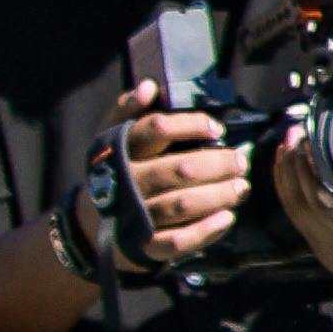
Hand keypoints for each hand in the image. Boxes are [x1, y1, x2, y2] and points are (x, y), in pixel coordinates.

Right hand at [110, 96, 251, 271]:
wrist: (91, 222)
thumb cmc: (115, 169)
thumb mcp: (112, 135)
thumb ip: (129, 109)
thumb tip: (149, 87)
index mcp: (123, 149)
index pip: (158, 128)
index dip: (192, 125)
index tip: (217, 129)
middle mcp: (130, 181)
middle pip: (179, 169)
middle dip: (217, 164)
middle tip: (240, 161)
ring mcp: (137, 215)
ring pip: (182, 204)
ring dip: (218, 195)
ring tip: (241, 187)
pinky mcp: (145, 244)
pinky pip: (177, 241)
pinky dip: (205, 230)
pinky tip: (227, 218)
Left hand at [266, 150, 332, 312]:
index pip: (330, 189)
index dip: (315, 162)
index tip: (312, 135)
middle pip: (306, 195)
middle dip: (297, 162)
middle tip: (296, 132)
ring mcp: (328, 246)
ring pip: (296, 208)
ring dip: (287, 175)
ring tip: (286, 145)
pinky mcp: (321, 250)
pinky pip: (297, 220)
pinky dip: (287, 194)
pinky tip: (285, 172)